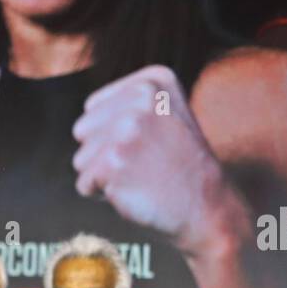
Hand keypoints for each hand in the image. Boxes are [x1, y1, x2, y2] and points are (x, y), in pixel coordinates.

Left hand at [72, 64, 246, 256]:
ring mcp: (126, 129)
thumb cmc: (179, 166)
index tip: (150, 143)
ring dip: (104, 176)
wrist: (207, 206)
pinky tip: (134, 191)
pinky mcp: (113, 162)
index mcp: (153, 81)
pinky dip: (103, 195)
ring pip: (81, 159)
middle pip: (82, 131)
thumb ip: (126, 106)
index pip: (93, 109)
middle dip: (103, 154)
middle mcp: (140, 98)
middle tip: (143, 163)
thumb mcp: (165, 116)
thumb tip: (80, 124)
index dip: (112, 135)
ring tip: (140, 177)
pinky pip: (84, 184)